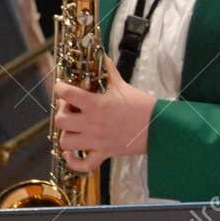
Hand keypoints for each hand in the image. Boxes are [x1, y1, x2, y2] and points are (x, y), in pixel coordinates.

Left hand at [53, 55, 156, 172]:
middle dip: (63, 113)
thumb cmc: (143, 106)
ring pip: (65, 142)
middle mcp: (93, 124)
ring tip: (73, 128)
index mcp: (97, 104)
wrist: (159, 126)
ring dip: (66, 134)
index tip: (61, 86)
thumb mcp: (123, 86)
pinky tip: (71, 153)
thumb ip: (108, 71)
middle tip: (71, 109)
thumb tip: (100, 56)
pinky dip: (72, 161)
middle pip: (60, 120)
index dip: (60, 88)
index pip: (67, 94)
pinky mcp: (104, 153)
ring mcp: (97, 141)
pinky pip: (82, 164)